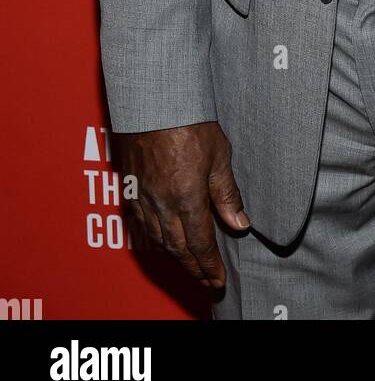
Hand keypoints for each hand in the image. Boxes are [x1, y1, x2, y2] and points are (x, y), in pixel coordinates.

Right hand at [116, 121, 248, 288]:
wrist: (151, 99)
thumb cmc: (189, 120)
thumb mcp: (219, 154)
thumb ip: (227, 193)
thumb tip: (240, 224)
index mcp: (186, 197)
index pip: (200, 243)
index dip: (209, 265)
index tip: (218, 280)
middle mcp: (162, 203)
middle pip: (178, 248)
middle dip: (194, 268)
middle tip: (206, 281)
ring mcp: (142, 196)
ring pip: (158, 239)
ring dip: (175, 257)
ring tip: (189, 265)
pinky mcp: (129, 187)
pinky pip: (140, 224)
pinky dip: (153, 239)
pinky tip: (161, 241)